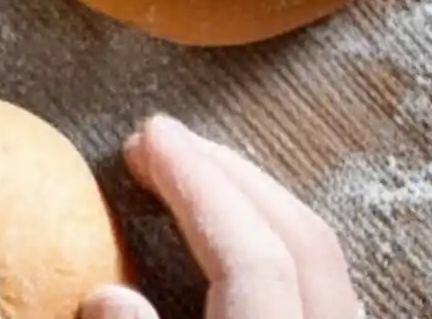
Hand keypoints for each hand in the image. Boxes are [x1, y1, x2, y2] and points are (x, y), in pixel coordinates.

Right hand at [81, 115, 360, 318]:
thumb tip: (105, 295)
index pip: (249, 254)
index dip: (197, 187)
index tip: (150, 136)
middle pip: (302, 240)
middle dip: (232, 176)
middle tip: (167, 142)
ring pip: (324, 261)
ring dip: (261, 205)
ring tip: (201, 177)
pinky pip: (326, 289)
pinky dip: (281, 248)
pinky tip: (241, 245)